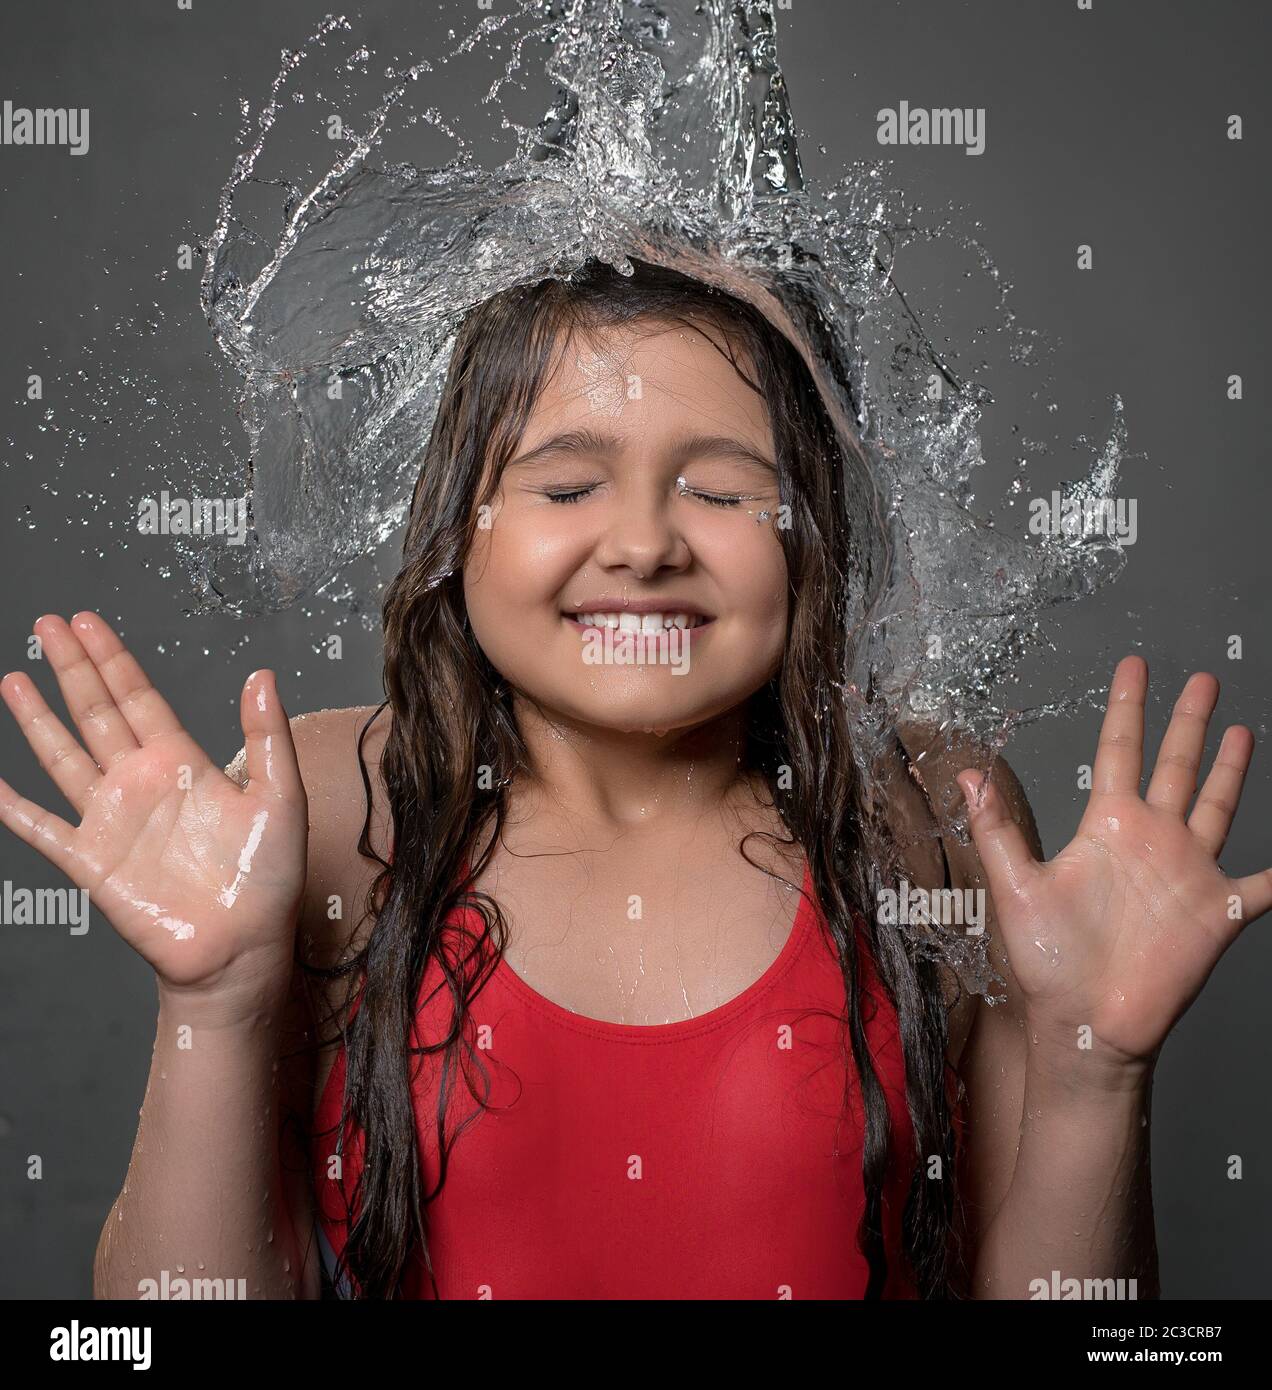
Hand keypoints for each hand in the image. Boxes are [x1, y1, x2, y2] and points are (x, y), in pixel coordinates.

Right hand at [0, 613, 307, 1000]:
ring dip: (38, 720)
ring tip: (13, 680)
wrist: (242, 949)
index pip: (139, 698)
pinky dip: (14, 808)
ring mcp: (112, 821)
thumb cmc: (268, 879)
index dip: (113, 659)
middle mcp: (142, 785)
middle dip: (72, 668)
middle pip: (96, 713)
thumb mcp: (280, 798)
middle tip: (46, 624)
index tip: (87, 622)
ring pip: (64, 757)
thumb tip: (263, 676)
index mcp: (184, 764)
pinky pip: (42, 828)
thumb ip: (267, 737)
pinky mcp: (91, 862)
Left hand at [957, 655, 1268, 1076]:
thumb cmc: (1047, 964)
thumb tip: (968, 774)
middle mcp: (1151, 839)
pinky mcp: (1219, 910)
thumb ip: (996, 829)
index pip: (1118, 750)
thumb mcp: (1015, 887)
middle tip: (1204, 679)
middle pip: (1176, 764)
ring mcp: (1188, 871)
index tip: (1134, 666)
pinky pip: (1265, 883)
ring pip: (1219, 805)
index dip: (1128, 707)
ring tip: (1242, 729)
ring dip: (1231, 769)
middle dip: (1189, 722)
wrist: (1084, 1024)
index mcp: (1105, 827)